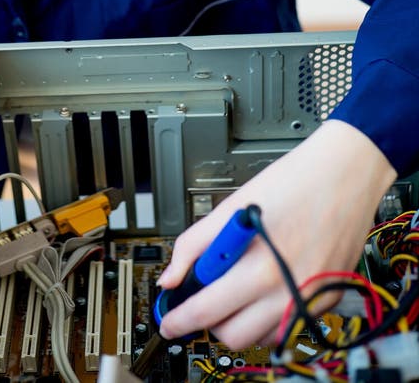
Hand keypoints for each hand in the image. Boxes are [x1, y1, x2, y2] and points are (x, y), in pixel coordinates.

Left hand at [157, 119, 396, 348]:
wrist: (344, 174)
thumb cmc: (292, 182)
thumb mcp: (232, 206)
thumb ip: (194, 245)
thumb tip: (170, 277)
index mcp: (261, 267)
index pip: (207, 311)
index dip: (179, 318)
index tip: (168, 321)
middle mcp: (288, 292)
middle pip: (231, 335)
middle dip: (209, 320)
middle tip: (202, 298)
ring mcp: (310, 301)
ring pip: (259, 338)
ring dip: (238, 321)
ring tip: (235, 286)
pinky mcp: (325, 301)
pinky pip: (286, 328)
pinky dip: (265, 318)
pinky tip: (261, 288)